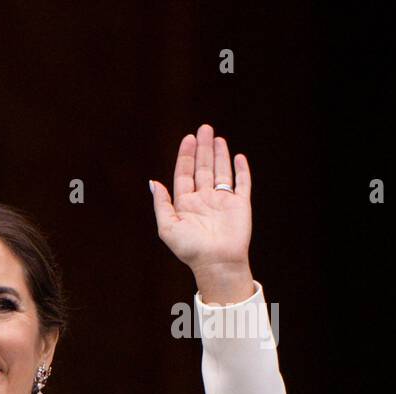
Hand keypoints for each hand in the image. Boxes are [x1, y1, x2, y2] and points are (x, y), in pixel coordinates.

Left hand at [149, 123, 252, 296]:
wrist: (216, 262)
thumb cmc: (190, 249)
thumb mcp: (167, 227)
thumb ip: (161, 204)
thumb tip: (153, 183)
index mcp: (185, 204)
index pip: (185, 174)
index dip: (186, 156)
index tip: (188, 138)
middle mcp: (204, 200)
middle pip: (203, 168)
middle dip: (203, 148)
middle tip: (204, 128)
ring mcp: (222, 201)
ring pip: (220, 172)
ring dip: (219, 154)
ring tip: (217, 137)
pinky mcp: (240, 205)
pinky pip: (242, 183)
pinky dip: (240, 170)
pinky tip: (237, 157)